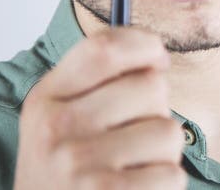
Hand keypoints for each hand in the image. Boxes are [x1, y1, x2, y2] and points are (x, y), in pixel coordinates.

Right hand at [13, 28, 186, 188]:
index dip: (144, 45)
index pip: (105, 48)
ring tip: (135, 166)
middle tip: (135, 134)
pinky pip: (172, 174)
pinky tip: (137, 188)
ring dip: (164, 152)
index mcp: (46, 98)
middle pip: (152, 85)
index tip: (158, 59)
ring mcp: (80, 165)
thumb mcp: (61, 120)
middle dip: (158, 109)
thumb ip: (99, 81)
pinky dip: (165, 184)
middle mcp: (58, 127)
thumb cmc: (65, 171)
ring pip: (169, 131)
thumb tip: (155, 54)